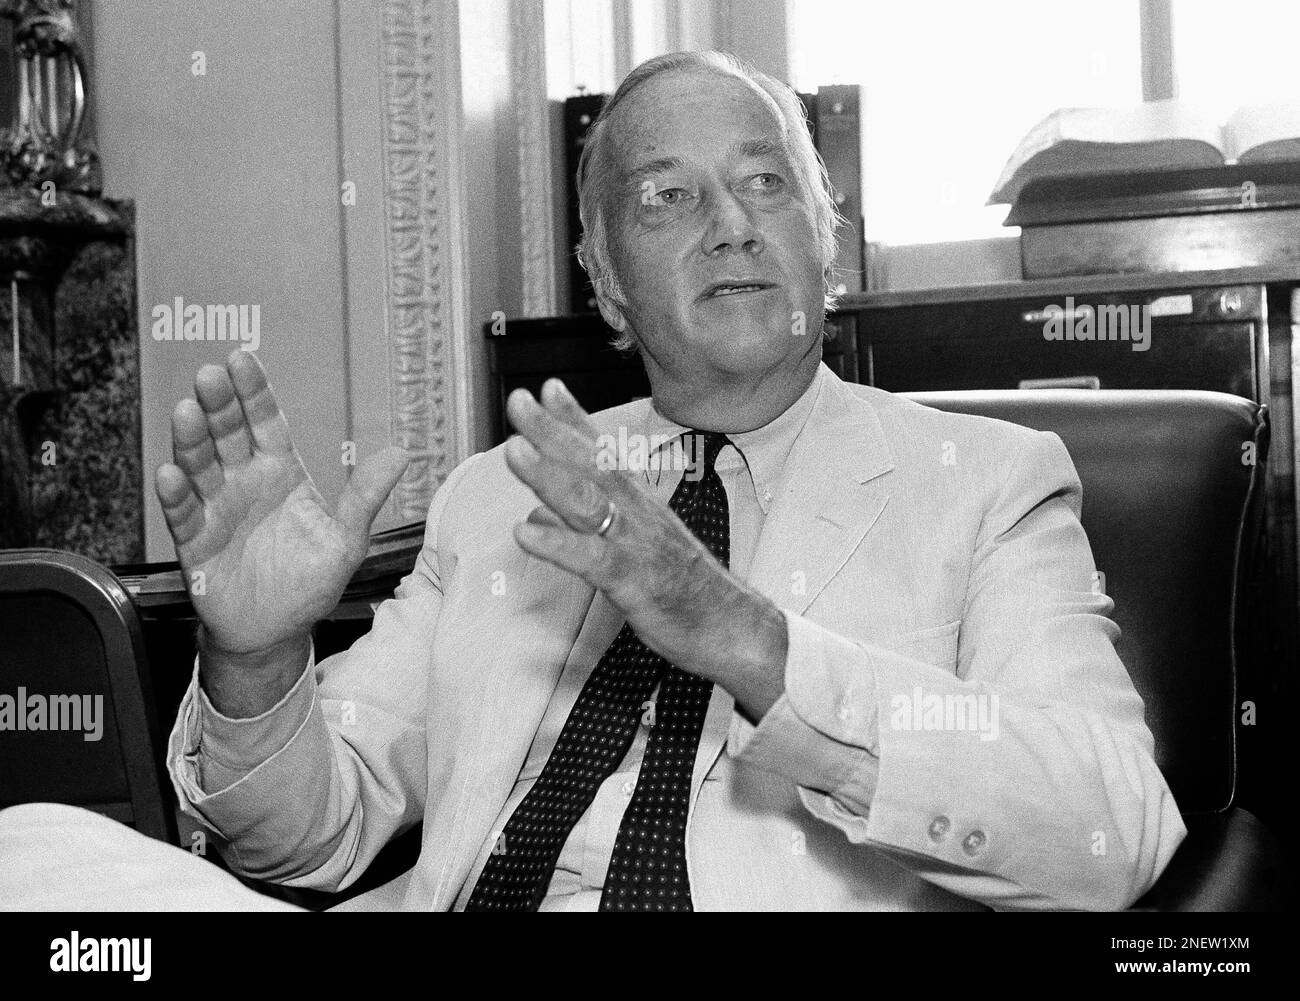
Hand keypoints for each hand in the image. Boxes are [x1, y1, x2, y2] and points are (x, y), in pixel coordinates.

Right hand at [154, 350, 409, 656]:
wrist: (275, 632)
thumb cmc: (310, 583)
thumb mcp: (347, 540)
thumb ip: (365, 496)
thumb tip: (401, 454)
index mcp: (281, 473)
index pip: (266, 423)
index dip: (254, 392)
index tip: (242, 358)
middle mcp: (244, 483)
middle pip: (228, 434)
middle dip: (219, 403)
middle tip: (210, 373)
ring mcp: (217, 509)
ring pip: (200, 466)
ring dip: (192, 439)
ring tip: (187, 412)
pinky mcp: (195, 543)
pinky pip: (182, 515)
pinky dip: (176, 495)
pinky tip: (172, 473)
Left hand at [504, 379, 786, 717]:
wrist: (732, 628)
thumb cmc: (681, 591)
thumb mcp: (627, 552)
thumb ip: (580, 529)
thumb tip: (535, 516)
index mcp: (636, 503)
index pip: (601, 452)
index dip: (574, 418)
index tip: (547, 386)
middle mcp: (635, 513)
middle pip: (589, 464)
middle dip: (551, 431)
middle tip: (518, 401)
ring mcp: (635, 543)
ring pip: (586, 502)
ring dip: (548, 474)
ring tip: (514, 449)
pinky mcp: (633, 579)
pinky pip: (590, 558)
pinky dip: (556, 544)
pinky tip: (524, 533)